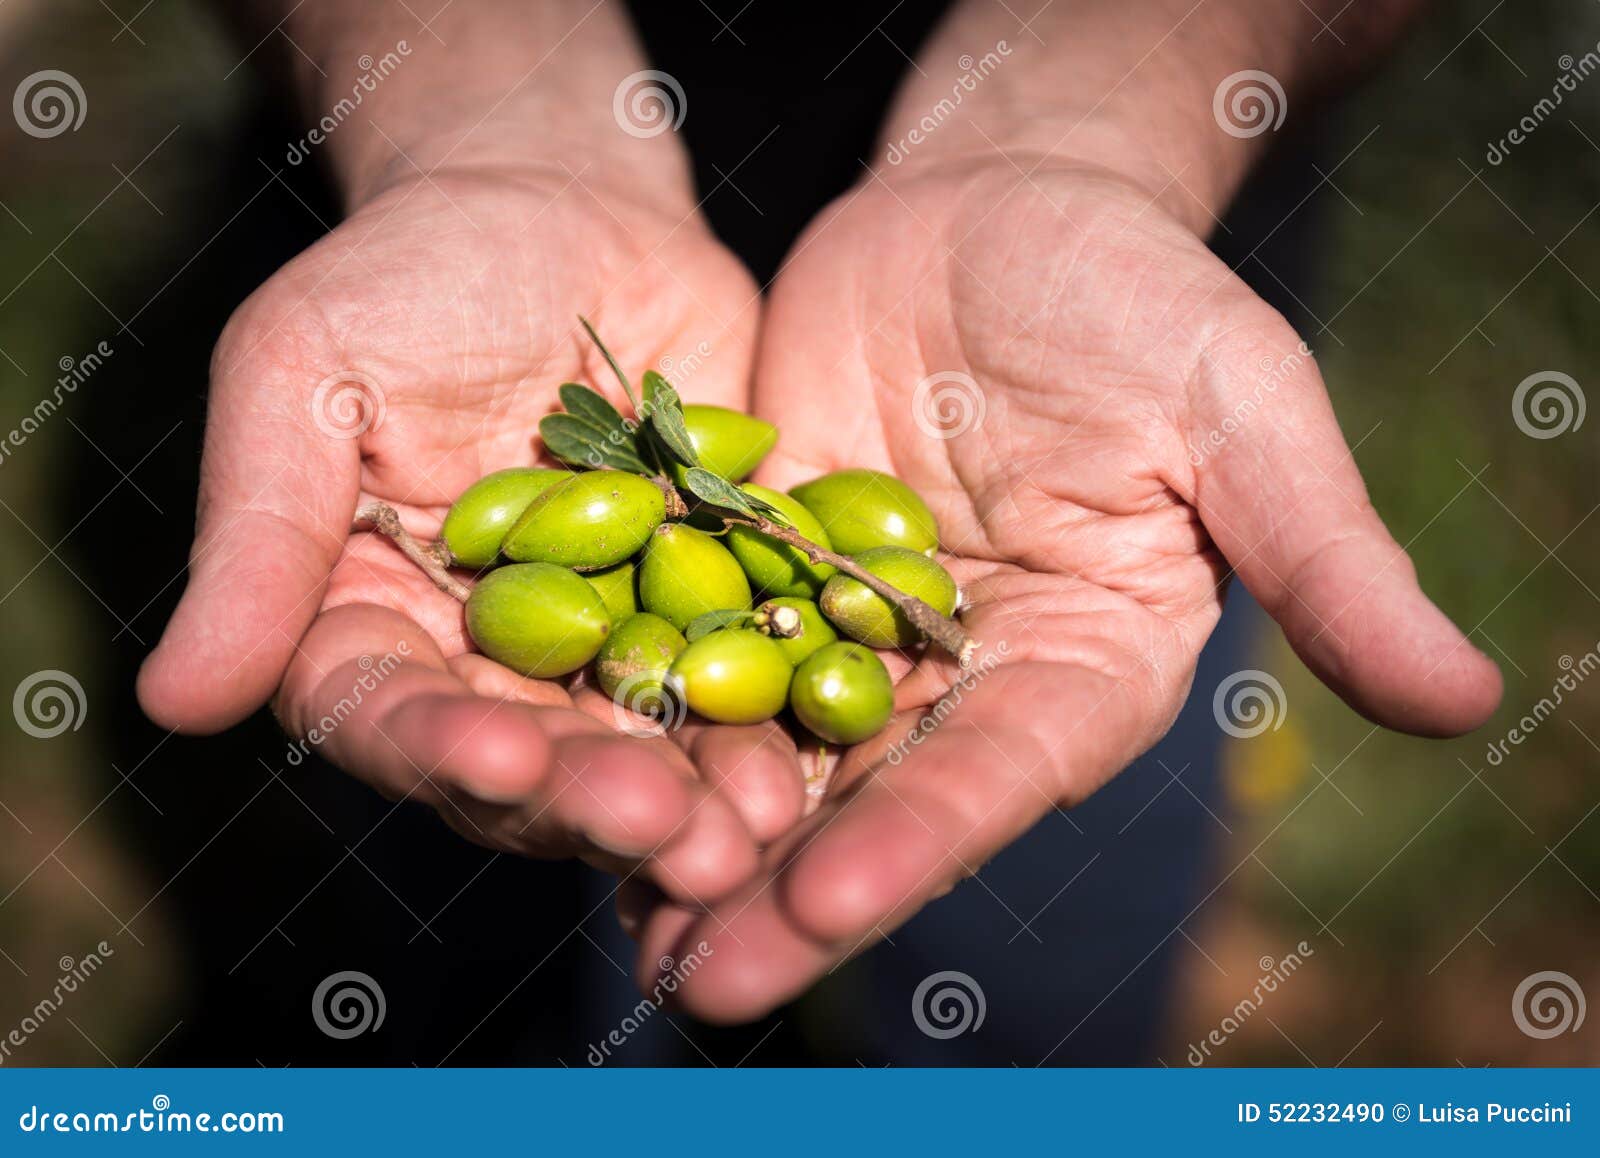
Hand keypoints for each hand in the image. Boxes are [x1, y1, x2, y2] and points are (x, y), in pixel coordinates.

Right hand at [135, 162, 800, 902]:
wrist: (566, 209)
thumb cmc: (411, 271)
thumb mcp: (305, 372)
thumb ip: (258, 532)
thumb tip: (173, 699)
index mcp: (374, 618)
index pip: (386, 712)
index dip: (434, 745)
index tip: (493, 752)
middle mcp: (487, 658)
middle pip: (528, 758)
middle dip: (590, 798)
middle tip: (661, 827)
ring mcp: (607, 641)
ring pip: (642, 742)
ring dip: (694, 795)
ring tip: (750, 827)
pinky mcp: (709, 606)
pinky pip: (742, 674)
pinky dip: (774, 718)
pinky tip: (815, 755)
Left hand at [625, 157, 1501, 1020]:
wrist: (996, 208)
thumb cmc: (1137, 293)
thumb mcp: (1239, 407)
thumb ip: (1325, 554)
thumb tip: (1464, 701)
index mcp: (1085, 662)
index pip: (1005, 770)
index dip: (925, 838)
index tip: (832, 903)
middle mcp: (967, 676)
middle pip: (877, 799)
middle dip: (788, 890)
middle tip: (698, 979)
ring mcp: (854, 632)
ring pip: (775, 753)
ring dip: (699, 841)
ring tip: (623, 925)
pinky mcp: (762, 573)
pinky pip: (697, 657)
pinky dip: (642, 724)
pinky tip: (569, 786)